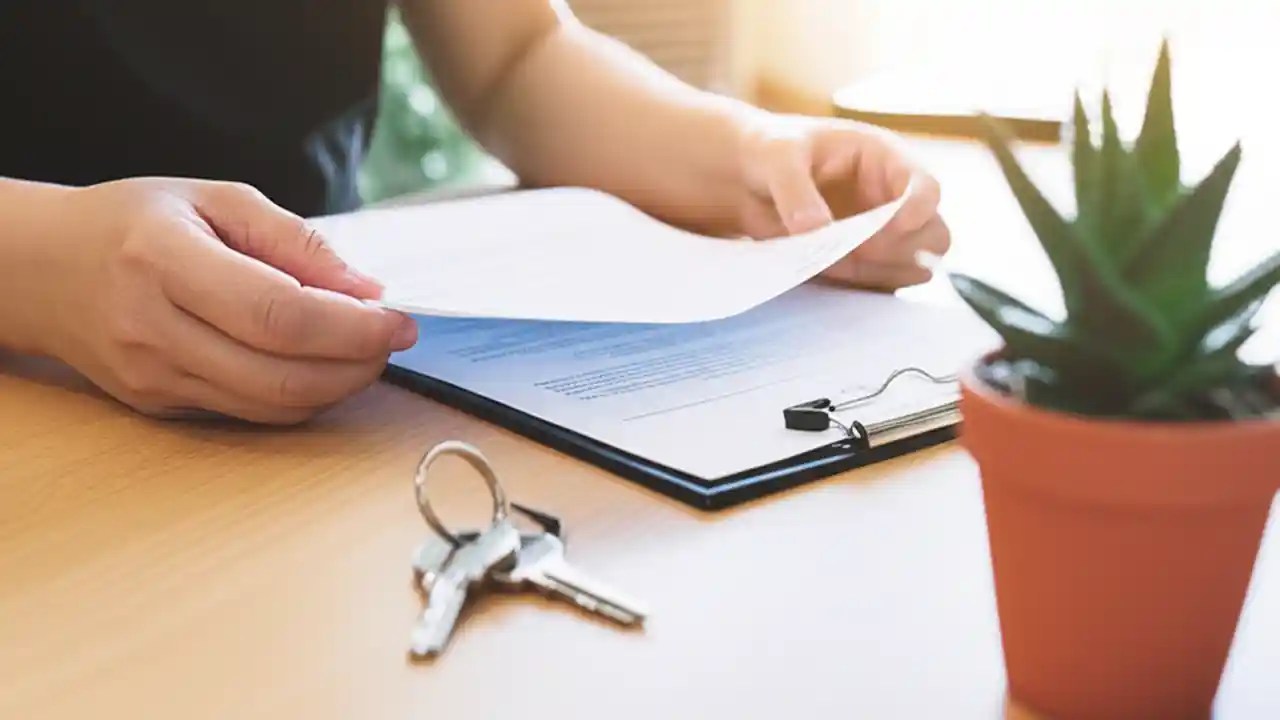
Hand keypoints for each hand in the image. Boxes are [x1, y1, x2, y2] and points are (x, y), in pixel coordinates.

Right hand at [34, 178, 416, 423]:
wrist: (45, 268)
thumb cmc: (135, 222)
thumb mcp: (216, 199)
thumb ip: (296, 241)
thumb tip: (367, 289)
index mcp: (164, 260)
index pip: (280, 315)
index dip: (353, 328)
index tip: (399, 320)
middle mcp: (153, 328)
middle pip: (282, 376)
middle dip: (358, 365)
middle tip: (392, 340)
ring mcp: (153, 377)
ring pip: (271, 407)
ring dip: (337, 388)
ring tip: (365, 353)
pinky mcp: (159, 406)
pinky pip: (250, 414)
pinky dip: (300, 397)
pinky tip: (321, 368)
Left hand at [737, 114, 948, 290]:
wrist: (745, 175)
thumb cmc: (771, 150)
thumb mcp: (778, 157)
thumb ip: (795, 191)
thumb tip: (815, 229)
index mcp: (883, 158)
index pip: (925, 187)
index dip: (918, 210)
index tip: (894, 226)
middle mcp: (891, 197)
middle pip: (934, 233)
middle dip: (905, 249)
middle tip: (860, 250)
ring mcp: (879, 232)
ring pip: (914, 263)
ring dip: (885, 271)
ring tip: (839, 261)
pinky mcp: (860, 260)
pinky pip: (882, 281)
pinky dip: (866, 284)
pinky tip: (835, 271)